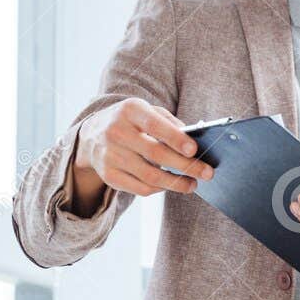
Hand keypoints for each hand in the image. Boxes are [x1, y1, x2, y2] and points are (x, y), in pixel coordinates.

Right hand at [74, 97, 212, 202]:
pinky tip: (171, 185)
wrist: (92, 134)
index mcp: (130, 110)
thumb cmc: (131, 122)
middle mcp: (116, 132)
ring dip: (176, 183)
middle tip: (207, 172)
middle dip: (185, 166)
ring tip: (192, 184)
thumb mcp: (148, 111)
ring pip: (149, 176)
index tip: (194, 150)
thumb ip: (170, 123)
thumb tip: (194, 142)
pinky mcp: (108, 175)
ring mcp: (110, 155)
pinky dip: (160, 189)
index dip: (175, 139)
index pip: (155, 125)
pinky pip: (140, 188)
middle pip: (155, 154)